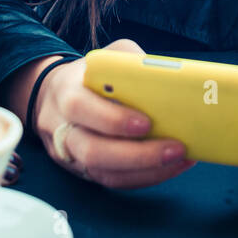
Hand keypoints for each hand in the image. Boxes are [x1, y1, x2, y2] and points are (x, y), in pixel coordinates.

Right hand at [33, 39, 194, 187]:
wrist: (56, 96)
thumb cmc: (93, 74)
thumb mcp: (109, 56)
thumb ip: (132, 64)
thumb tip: (169, 81)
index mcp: (66, 91)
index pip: (81, 107)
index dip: (112, 119)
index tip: (147, 123)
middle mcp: (63, 127)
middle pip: (93, 151)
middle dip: (138, 155)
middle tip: (176, 148)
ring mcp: (71, 154)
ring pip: (105, 174)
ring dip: (147, 171)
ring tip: (181, 159)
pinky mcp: (84, 171)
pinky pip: (114, 181)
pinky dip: (146, 177)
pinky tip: (172, 166)